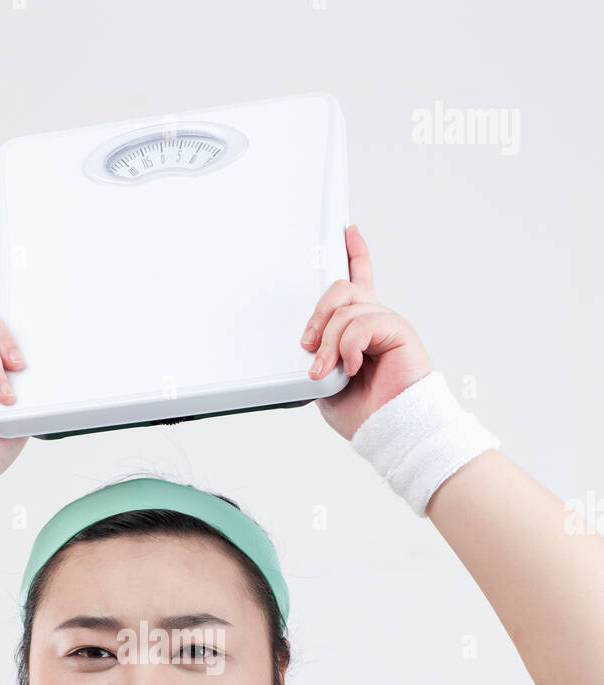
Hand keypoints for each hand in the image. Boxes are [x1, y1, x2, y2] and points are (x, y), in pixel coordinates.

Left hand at [300, 225, 432, 440]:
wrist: (389, 431)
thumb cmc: (363, 413)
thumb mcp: (325, 380)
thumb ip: (319, 353)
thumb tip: (310, 340)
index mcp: (359, 331)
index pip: (358, 282)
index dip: (354, 255)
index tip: (347, 232)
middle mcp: (375, 322)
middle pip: (341, 289)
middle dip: (317, 316)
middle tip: (308, 345)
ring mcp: (387, 324)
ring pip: (346, 308)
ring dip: (329, 342)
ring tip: (326, 370)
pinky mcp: (398, 329)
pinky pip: (361, 323)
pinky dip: (348, 347)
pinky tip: (351, 367)